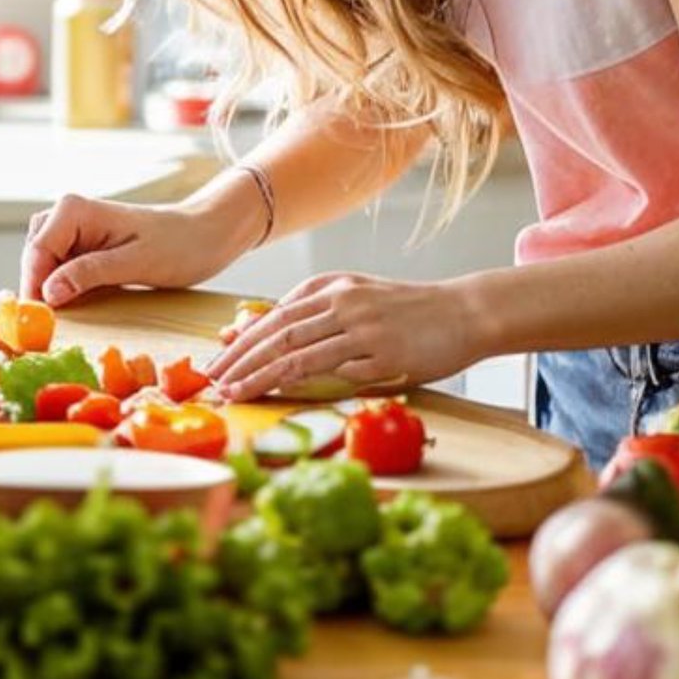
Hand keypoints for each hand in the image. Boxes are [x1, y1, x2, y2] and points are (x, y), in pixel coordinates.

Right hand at [19, 195, 236, 306]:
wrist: (207, 235)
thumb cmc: (179, 244)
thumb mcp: (136, 263)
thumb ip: (90, 273)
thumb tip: (48, 294)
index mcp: (75, 210)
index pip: (37, 251)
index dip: (33, 288)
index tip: (40, 323)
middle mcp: (68, 215)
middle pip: (34, 258)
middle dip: (37, 290)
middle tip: (50, 327)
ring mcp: (75, 232)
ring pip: (42, 266)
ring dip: (48, 291)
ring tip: (64, 319)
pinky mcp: (84, 249)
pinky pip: (59, 271)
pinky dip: (62, 291)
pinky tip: (76, 308)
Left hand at [204, 272, 468, 400]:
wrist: (465, 312)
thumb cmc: (411, 312)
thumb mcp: (361, 297)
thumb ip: (321, 312)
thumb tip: (273, 334)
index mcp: (335, 287)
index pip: (276, 314)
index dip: (243, 338)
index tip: (217, 359)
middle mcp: (344, 303)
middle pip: (278, 331)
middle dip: (239, 357)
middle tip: (213, 379)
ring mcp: (363, 328)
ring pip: (297, 351)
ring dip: (259, 374)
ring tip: (234, 392)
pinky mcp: (384, 355)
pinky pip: (334, 369)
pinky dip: (299, 380)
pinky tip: (277, 391)